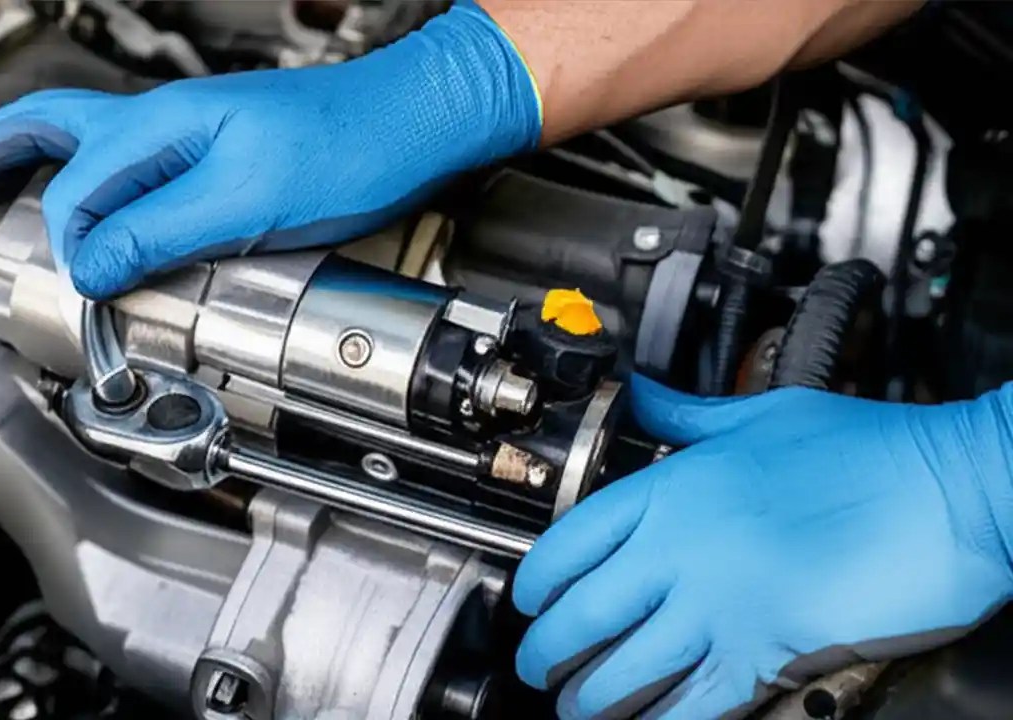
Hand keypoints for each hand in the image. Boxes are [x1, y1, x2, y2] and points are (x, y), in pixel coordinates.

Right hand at [0, 1, 539, 298]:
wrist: (414, 129)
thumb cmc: (350, 151)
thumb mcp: (248, 201)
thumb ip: (159, 233)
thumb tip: (89, 268)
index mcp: (158, 130)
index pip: (75, 198)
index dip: (65, 251)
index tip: (77, 296)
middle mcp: (162, 127)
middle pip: (45, 134)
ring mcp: (187, 140)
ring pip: (84, 152)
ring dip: (29, 173)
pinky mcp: (216, 162)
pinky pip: (134, 179)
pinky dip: (98, 200)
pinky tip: (101, 223)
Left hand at [513, 376, 1012, 718]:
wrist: (951, 489)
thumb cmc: (867, 450)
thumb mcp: (762, 415)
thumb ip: (686, 415)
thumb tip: (640, 396)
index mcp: (672, 488)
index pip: (569, 542)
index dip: (536, 581)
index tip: (529, 600)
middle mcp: (681, 548)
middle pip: (580, 615)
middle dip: (546, 652)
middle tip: (538, 667)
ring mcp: (719, 605)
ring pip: (622, 670)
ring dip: (587, 699)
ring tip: (574, 709)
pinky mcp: (766, 654)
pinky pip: (690, 707)